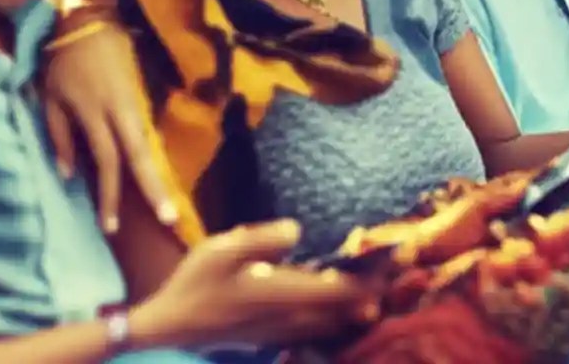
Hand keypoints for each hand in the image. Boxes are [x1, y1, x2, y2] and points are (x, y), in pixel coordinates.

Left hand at [42, 16, 174, 232]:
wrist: (90, 23)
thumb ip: (60, 137)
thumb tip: (68, 175)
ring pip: (148, 148)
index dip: (109, 195)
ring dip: (157, 179)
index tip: (111, 226)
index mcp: (94, 113)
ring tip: (167, 209)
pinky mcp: (141, 100)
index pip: (107, 161)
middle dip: (153, 190)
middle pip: (139, 157)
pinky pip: (146, 137)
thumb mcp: (51, 98)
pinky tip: (156, 181)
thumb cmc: (63, 62)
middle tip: (168, 221)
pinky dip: (152, 161)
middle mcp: (120, 112)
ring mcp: (135, 105)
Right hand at [129, 220, 376, 347]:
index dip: (372, 275)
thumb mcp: (223, 249)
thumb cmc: (196, 284)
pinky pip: (320, 331)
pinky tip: (341, 305)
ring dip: (359, 306)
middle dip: (374, 291)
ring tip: (379, 285)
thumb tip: (298, 229)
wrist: (172, 326)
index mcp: (284, 295)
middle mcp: (292, 319)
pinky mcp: (276, 339)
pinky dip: (338, 318)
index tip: (394, 256)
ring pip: (336, 324)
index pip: (342, 290)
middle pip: (347, 311)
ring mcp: (285, 333)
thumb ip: (264, 238)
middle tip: (396, 269)